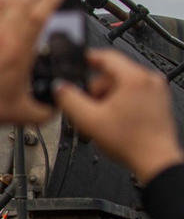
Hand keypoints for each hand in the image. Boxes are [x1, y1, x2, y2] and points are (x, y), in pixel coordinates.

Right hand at [55, 49, 183, 183]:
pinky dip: (121, 101)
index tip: (77, 64)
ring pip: (122, 83)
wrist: (155, 162)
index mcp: (134, 78)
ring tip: (103, 117)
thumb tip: (59, 87)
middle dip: (97, 89)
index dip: (87, 59)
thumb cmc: (131, 142)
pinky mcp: (159, 101)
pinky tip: (115, 119)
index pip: (106, 56)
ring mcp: (156, 91)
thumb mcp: (89, 120)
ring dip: (108, 96)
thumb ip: (69, 99)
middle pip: (112, 73)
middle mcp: (149, 80)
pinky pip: (133, 92)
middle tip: (90, 107)